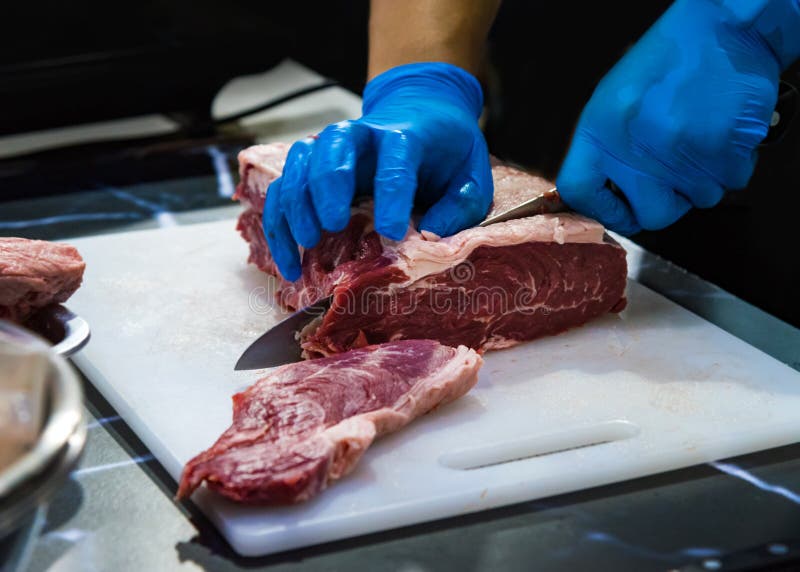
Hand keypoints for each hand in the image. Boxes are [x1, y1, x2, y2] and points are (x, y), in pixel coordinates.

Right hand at [264, 62, 492, 280]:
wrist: (422, 112)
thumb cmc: (446, 148)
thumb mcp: (470, 172)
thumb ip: (461, 203)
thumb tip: (430, 234)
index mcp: (405, 135)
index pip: (395, 162)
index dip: (392, 197)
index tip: (392, 231)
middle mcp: (361, 135)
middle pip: (333, 148)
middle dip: (327, 187)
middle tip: (331, 225)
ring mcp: (330, 149)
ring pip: (299, 164)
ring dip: (297, 204)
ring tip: (307, 243)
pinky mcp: (312, 167)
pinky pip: (284, 189)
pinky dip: (279, 223)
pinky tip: (288, 259)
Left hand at [557, 0, 799, 234]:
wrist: (723, 31)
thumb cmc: (665, 64)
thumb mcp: (613, 100)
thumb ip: (606, 150)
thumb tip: (607, 195)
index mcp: (599, 133)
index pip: (580, 190)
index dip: (600, 209)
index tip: (617, 207)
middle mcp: (636, 151)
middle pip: (651, 216)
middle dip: (666, 205)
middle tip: (673, 180)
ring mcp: (681, 157)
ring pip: (699, 200)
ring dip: (703, 179)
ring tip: (700, 139)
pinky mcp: (724, 155)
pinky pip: (732, 182)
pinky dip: (731, 165)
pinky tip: (722, 133)